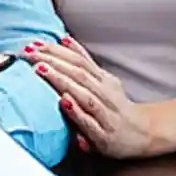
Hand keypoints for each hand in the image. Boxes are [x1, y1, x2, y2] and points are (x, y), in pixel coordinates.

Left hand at [27, 37, 175, 157]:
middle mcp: (106, 94)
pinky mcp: (105, 136)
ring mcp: (106, 115)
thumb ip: (85, 62)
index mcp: (103, 80)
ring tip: (41, 70)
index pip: (78, 60)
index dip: (56, 51)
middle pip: (79, 73)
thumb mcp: (103, 81)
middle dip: (53, 62)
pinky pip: (91, 122)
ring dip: (62, 81)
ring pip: (84, 94)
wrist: (144, 134)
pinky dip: (77, 111)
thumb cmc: (117, 107)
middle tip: (31, 53)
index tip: (35, 44)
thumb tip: (64, 39)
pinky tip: (64, 102)